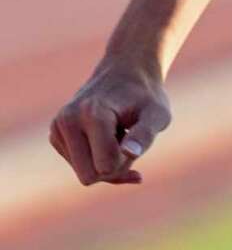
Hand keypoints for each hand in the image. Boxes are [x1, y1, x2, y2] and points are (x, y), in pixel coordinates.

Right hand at [49, 60, 171, 185]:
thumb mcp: (157, 114)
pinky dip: (97, 161)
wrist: (126, 73)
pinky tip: (108, 140)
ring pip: (84, 174)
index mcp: (92, 114)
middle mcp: (67, 120)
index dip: (126, 163)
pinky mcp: (56, 135)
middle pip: (89, 176)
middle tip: (128, 141)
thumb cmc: (146, 97)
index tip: (136, 140)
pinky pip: (78, 168)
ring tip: (118, 135)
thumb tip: (130, 153)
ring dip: (107, 163)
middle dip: (114, 168)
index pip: (105, 169)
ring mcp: (58, 128)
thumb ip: (146, 134)